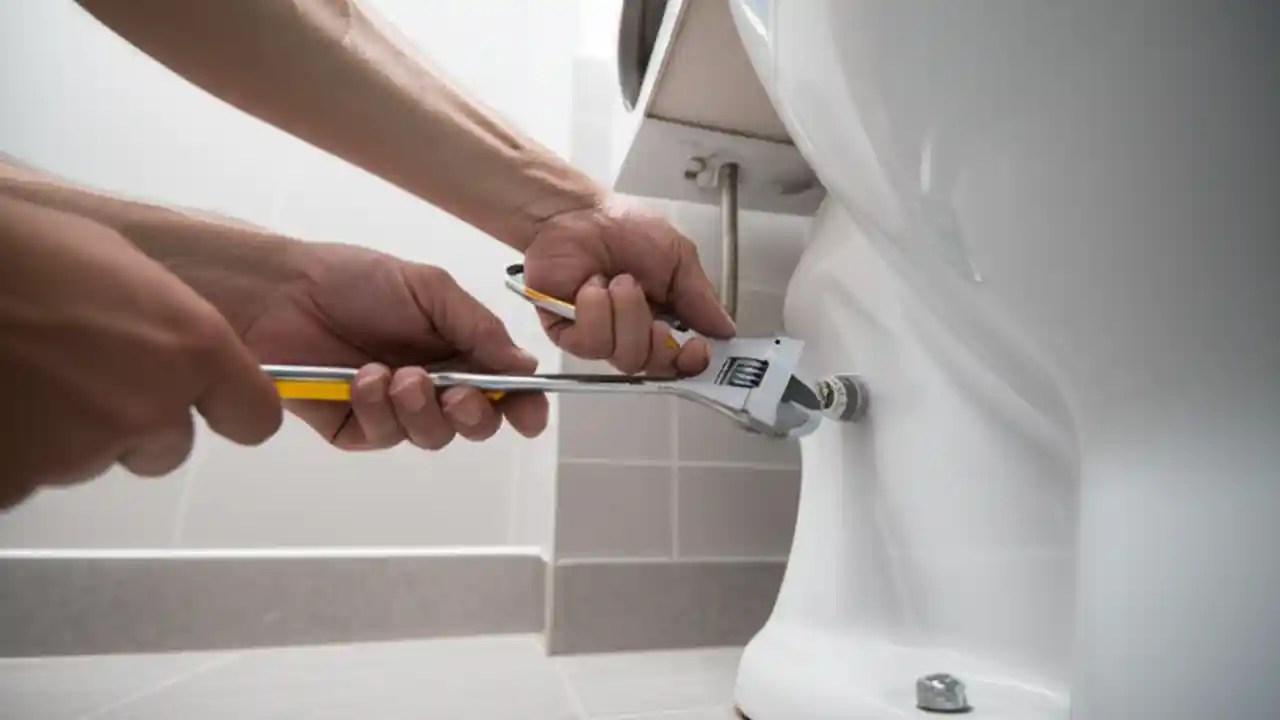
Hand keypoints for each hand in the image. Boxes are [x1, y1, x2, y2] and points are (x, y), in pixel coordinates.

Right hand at [0, 197, 281, 507]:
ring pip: (93, 458)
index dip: (231, 409)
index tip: (213, 402)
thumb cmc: (18, 251)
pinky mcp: (16, 482)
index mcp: (188, 346)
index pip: (255, 417)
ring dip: (65, 430)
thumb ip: (161, 321)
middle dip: (133, 420)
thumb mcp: (113, 263)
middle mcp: (148, 407)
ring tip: (20, 375)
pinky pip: (28, 477)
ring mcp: (80, 451)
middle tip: (76, 374)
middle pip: (168, 447)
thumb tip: (172, 348)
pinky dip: (12, 450)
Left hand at [241, 243, 547, 450]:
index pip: (503, 390)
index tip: (528, 415)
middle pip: (475, 424)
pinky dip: (380, 410)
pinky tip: (364, 379)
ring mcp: (395, 410)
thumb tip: (525, 366)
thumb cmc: (355, 280)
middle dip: (474, 415)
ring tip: (398, 375)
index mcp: (459, 350)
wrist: (283, 291)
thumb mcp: (430, 289)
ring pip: (433, 437)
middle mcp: (434, 385)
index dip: (522, 407)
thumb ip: (479, 328)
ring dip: (422, 409)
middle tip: (457, 394)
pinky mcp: (356, 428)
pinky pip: (385, 437)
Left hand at [522, 197, 734, 374]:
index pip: (681, 359)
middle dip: (656, 338)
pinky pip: (591, 345)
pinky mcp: (567, 333)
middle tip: (648, 303)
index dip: (691, 362)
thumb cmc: (621, 226)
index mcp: (662, 315)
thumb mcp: (677, 256)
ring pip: (625, 357)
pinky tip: (591, 286)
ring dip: (626, 314)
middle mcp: (631, 331)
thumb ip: (701, 297)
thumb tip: (725, 329)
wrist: (574, 212)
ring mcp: (599, 335)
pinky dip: (595, 312)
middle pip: (654, 366)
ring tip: (616, 281)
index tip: (698, 347)